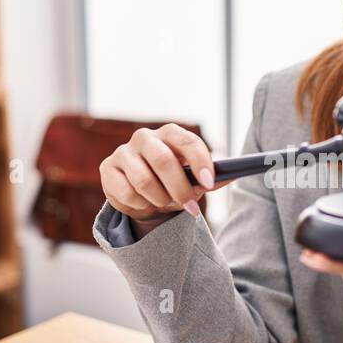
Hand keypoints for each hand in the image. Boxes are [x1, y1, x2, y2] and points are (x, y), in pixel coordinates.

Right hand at [99, 124, 232, 225]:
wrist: (143, 197)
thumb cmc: (172, 184)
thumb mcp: (194, 181)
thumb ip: (212, 178)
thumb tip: (234, 173)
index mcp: (170, 134)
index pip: (187, 141)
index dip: (200, 162)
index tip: (209, 183)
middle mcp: (145, 137)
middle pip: (163, 161)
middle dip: (180, 189)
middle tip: (191, 208)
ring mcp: (124, 152)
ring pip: (143, 180)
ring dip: (160, 199)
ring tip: (165, 203)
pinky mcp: (108, 169)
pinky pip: (126, 192)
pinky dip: (140, 204)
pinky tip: (144, 204)